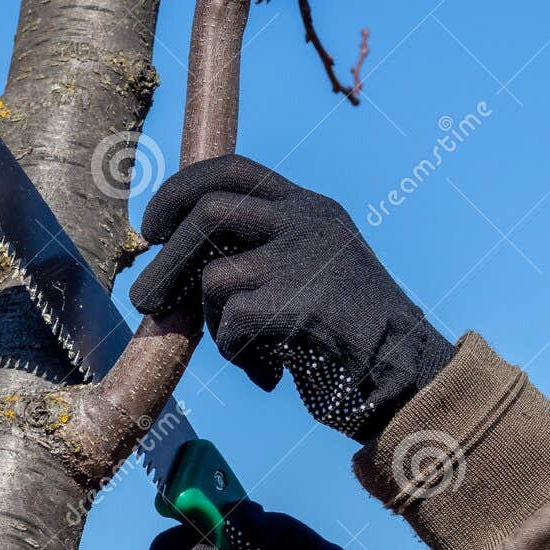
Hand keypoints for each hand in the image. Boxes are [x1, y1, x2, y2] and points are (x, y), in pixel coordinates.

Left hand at [130, 155, 454, 440]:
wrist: (407, 379)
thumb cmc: (346, 336)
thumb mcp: (305, 274)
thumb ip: (254, 257)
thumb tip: (168, 267)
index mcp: (309, 208)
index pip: (233, 170)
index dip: (179, 191)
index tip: (151, 227)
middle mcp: (307, 222)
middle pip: (208, 209)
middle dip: (164, 259)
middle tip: (143, 298)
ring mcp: (305, 259)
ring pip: (214, 276)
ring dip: (210, 322)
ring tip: (239, 347)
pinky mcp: (300, 303)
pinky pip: (232, 325)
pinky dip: (237, 354)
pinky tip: (268, 372)